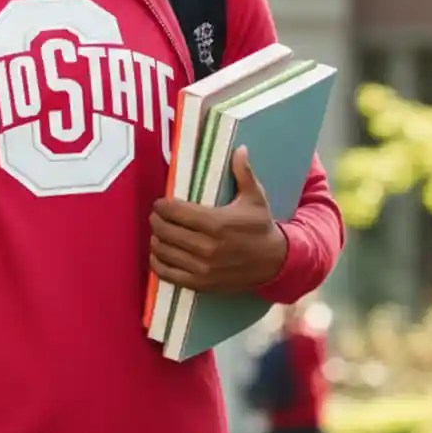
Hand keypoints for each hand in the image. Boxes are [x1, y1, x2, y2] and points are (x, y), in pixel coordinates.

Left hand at [149, 145, 287, 293]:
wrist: (275, 262)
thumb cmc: (261, 226)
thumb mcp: (255, 197)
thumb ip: (243, 173)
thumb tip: (239, 148)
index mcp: (216, 222)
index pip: (175, 211)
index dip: (162, 205)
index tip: (161, 202)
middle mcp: (207, 246)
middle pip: (165, 230)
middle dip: (157, 220)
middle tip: (157, 215)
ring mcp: (202, 268)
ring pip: (163, 251)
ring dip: (156, 239)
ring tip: (158, 232)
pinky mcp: (201, 284)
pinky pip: (168, 273)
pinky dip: (158, 263)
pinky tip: (158, 254)